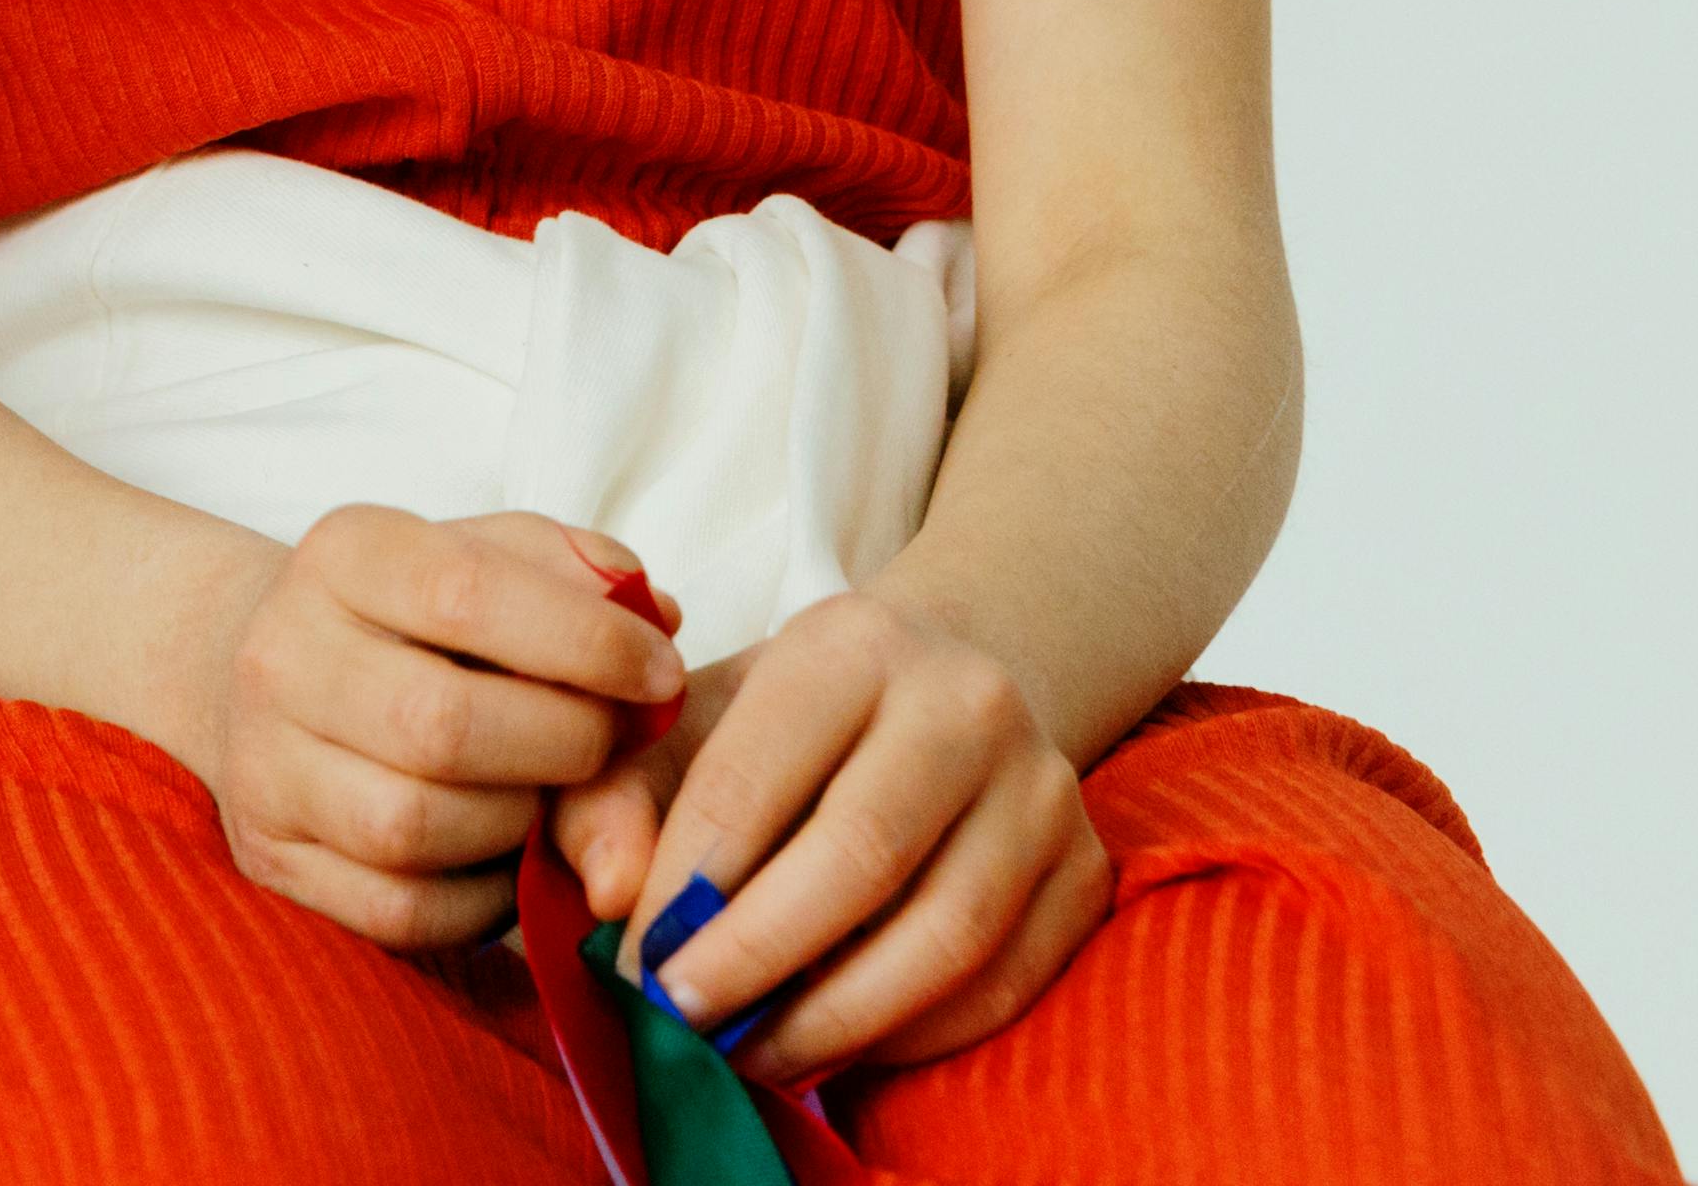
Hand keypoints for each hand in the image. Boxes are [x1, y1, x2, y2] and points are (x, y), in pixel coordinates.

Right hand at [169, 507, 689, 950]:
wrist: (280, 674)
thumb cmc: (420, 619)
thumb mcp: (489, 559)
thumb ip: (580, 574)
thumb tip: (656, 621)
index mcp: (343, 557)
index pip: (466, 593)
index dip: (586, 642)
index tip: (660, 673)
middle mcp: (282, 655)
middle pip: (439, 724)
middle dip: (563, 745)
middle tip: (606, 744)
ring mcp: (264, 766)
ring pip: (412, 825)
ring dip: (518, 825)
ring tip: (545, 795)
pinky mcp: (274, 859)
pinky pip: (400, 910)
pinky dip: (479, 900)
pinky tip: (503, 855)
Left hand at [553, 589, 1111, 1074]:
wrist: (944, 688)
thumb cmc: (789, 722)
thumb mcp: (686, 721)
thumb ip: (619, 795)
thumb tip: (611, 899)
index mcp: (850, 643)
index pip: (756, 775)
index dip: (687, 884)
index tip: (634, 964)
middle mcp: (966, 703)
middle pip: (859, 856)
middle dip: (756, 957)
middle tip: (682, 1021)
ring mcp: (1042, 789)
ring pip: (944, 935)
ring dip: (833, 1017)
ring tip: (749, 1054)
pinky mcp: (1086, 871)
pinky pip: (1003, 984)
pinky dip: (912, 1035)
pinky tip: (834, 1045)